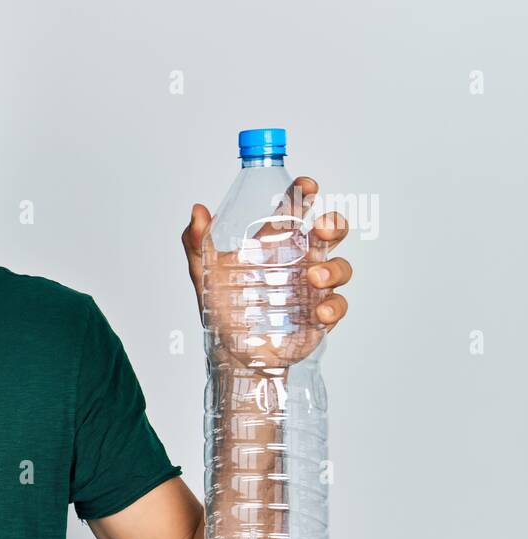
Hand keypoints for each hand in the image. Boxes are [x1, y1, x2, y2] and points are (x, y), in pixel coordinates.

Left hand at [181, 175, 351, 367]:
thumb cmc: (224, 308)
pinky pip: (338, 305)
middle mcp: (301, 260)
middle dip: (334, 224)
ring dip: (333, 269)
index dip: (302, 194)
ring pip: (341, 267)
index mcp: (275, 244)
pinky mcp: (320, 315)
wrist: (234, 353)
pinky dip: (334, 306)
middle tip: (321, 228)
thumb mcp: (206, 273)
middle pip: (331, 233)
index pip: (294, 211)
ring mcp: (314, 288)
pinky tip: (319, 313)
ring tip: (313, 277)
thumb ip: (197, 242)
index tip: (306, 185)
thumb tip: (197, 211)